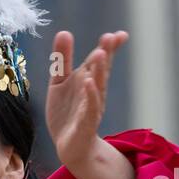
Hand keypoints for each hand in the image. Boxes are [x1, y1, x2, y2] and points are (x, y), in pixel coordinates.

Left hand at [44, 30, 126, 171]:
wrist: (69, 147)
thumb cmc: (67, 113)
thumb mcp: (60, 82)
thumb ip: (62, 59)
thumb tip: (64, 31)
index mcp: (87, 79)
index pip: (99, 60)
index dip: (109, 47)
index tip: (119, 34)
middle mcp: (93, 92)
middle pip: (100, 71)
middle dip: (105, 54)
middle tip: (110, 37)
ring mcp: (91, 108)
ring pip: (97, 88)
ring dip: (99, 71)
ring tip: (99, 54)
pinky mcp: (85, 124)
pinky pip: (89, 108)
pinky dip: (90, 96)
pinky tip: (88, 84)